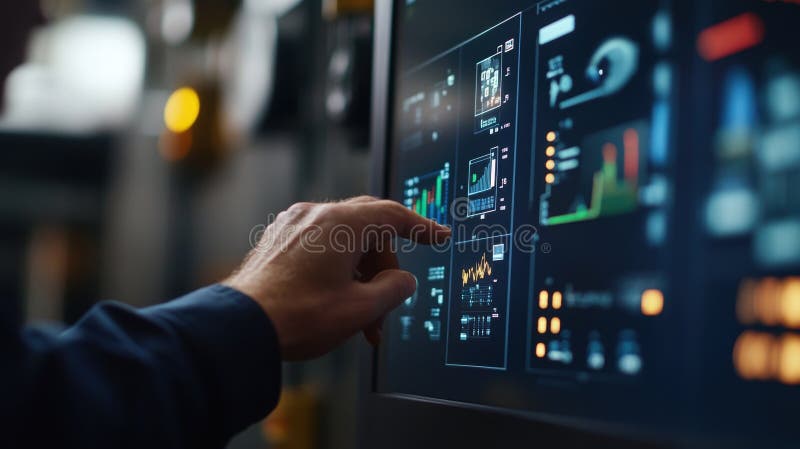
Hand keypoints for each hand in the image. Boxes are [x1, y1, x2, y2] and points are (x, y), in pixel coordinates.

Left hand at [224, 197, 450, 360]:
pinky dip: (335, 270)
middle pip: (369, 232)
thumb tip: (403, 280)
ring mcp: (293, 225)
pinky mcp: (278, 240)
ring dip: (358, 276)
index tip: (438, 237)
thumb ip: (394, 289)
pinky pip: (320, 246)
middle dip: (383, 270)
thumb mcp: (360, 309)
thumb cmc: (296, 317)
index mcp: (340, 224)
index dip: (422, 227)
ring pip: (344, 242)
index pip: (393, 215)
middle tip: (385, 306)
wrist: (239, 327)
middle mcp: (316, 215)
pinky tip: (333, 301)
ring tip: (357, 318)